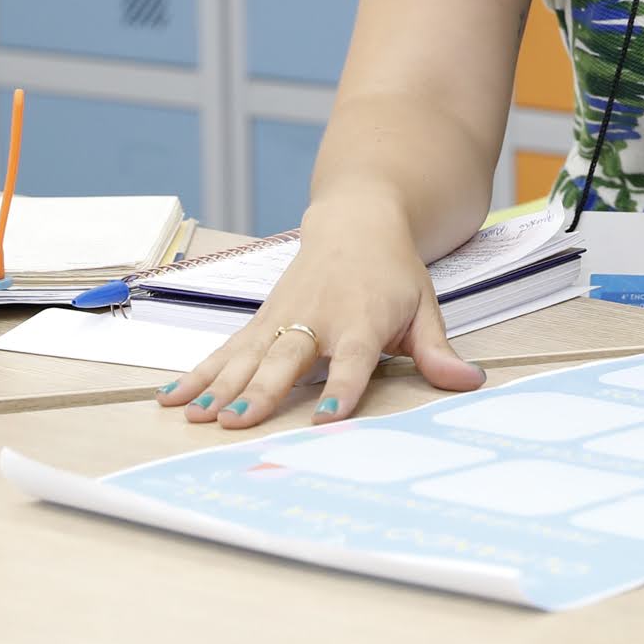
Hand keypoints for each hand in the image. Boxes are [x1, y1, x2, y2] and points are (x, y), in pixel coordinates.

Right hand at [154, 196, 485, 429]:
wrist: (358, 220)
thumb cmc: (393, 273)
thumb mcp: (424, 307)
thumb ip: (438, 351)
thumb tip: (470, 381)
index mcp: (362, 320)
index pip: (352, 359)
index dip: (342, 388)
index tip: (329, 417)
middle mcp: (317, 319)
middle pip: (287, 360)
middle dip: (261, 392)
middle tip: (238, 423)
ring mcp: (283, 318)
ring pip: (247, 356)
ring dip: (220, 387)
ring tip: (197, 417)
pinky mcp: (262, 320)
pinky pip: (226, 350)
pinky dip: (198, 374)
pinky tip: (173, 399)